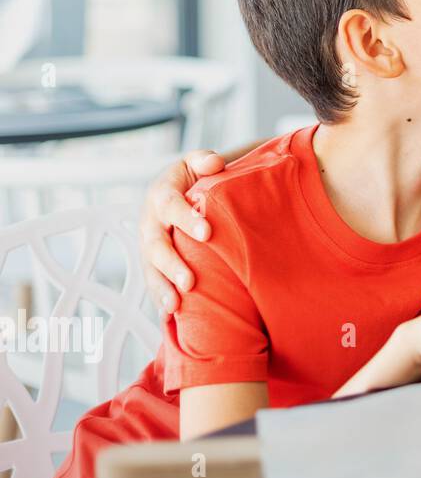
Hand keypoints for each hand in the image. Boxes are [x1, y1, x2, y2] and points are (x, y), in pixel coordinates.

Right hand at [141, 149, 227, 314]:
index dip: (186, 219)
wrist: (183, 191)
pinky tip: (169, 317)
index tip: (208, 233)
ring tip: (175, 306)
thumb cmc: (196, 177)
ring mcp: (149, 244)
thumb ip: (204, 160)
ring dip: (161, 287)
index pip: (171, 206)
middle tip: (190, 282)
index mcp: (161, 194)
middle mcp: (150, 221)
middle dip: (171, 264)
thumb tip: (215, 162)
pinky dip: (160, 297)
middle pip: (156, 244)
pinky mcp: (153, 261)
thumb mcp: (198, 163)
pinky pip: (153, 281)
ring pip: (150, 268)